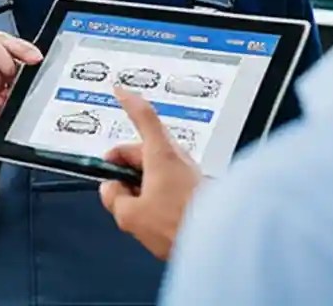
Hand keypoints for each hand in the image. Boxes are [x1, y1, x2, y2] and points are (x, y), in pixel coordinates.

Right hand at [99, 86, 202, 260]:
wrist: (221, 242)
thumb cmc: (181, 224)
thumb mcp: (131, 215)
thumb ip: (114, 198)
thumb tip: (111, 190)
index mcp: (160, 154)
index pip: (143, 116)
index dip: (128, 101)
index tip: (119, 91)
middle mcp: (178, 158)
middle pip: (143, 148)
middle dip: (123, 163)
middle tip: (111, 182)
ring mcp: (189, 173)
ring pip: (156, 167)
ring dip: (139, 181)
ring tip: (133, 208)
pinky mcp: (196, 190)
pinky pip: (169, 182)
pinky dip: (155, 191)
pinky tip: (153, 215)